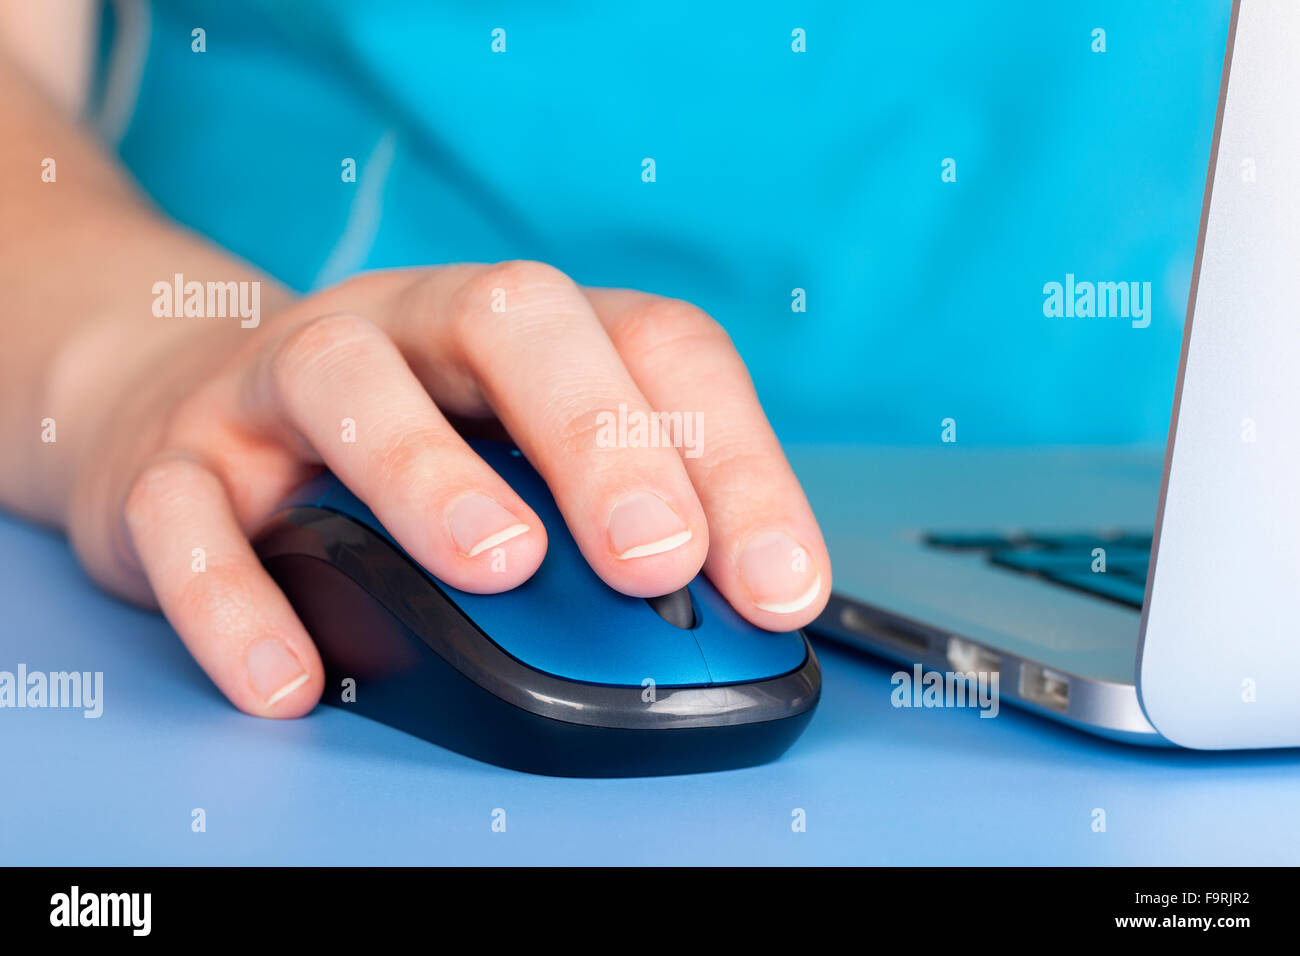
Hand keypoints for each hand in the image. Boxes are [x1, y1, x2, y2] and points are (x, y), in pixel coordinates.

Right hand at [65, 261, 831, 715]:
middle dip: (599, 437)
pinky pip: (187, 511)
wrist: (185, 410)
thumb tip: (721, 620)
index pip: (656, 348)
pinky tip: (295, 673)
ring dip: (428, 475)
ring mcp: (283, 382)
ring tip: (498, 568)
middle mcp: (411, 330)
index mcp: (525, 331)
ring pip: (345, 380)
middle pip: (513, 321)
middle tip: (657, 560)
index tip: (779, 584)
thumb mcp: (520, 466)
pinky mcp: (175, 459)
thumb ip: (608, 527)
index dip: (732, 455)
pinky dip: (236, 593)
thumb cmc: (397, 451)